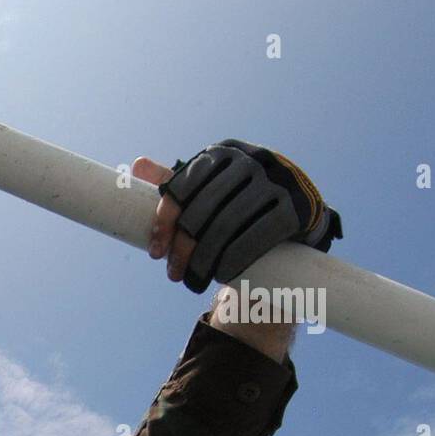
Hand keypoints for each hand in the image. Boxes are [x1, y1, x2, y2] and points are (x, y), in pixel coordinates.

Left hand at [133, 141, 342, 293]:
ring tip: (193, 281)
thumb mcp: (210, 189)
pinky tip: (221, 275)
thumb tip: (137, 165)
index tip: (155, 253)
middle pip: (203, 209)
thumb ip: (179, 182)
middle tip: (173, 275)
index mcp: (223, 153)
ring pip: (227, 224)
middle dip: (183, 248)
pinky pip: (258, 235)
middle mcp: (251, 160)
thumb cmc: (240, 203)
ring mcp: (277, 181)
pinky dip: (235, 258)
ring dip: (204, 260)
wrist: (296, 215)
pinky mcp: (296, 206)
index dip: (163, 222)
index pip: (182, 186)